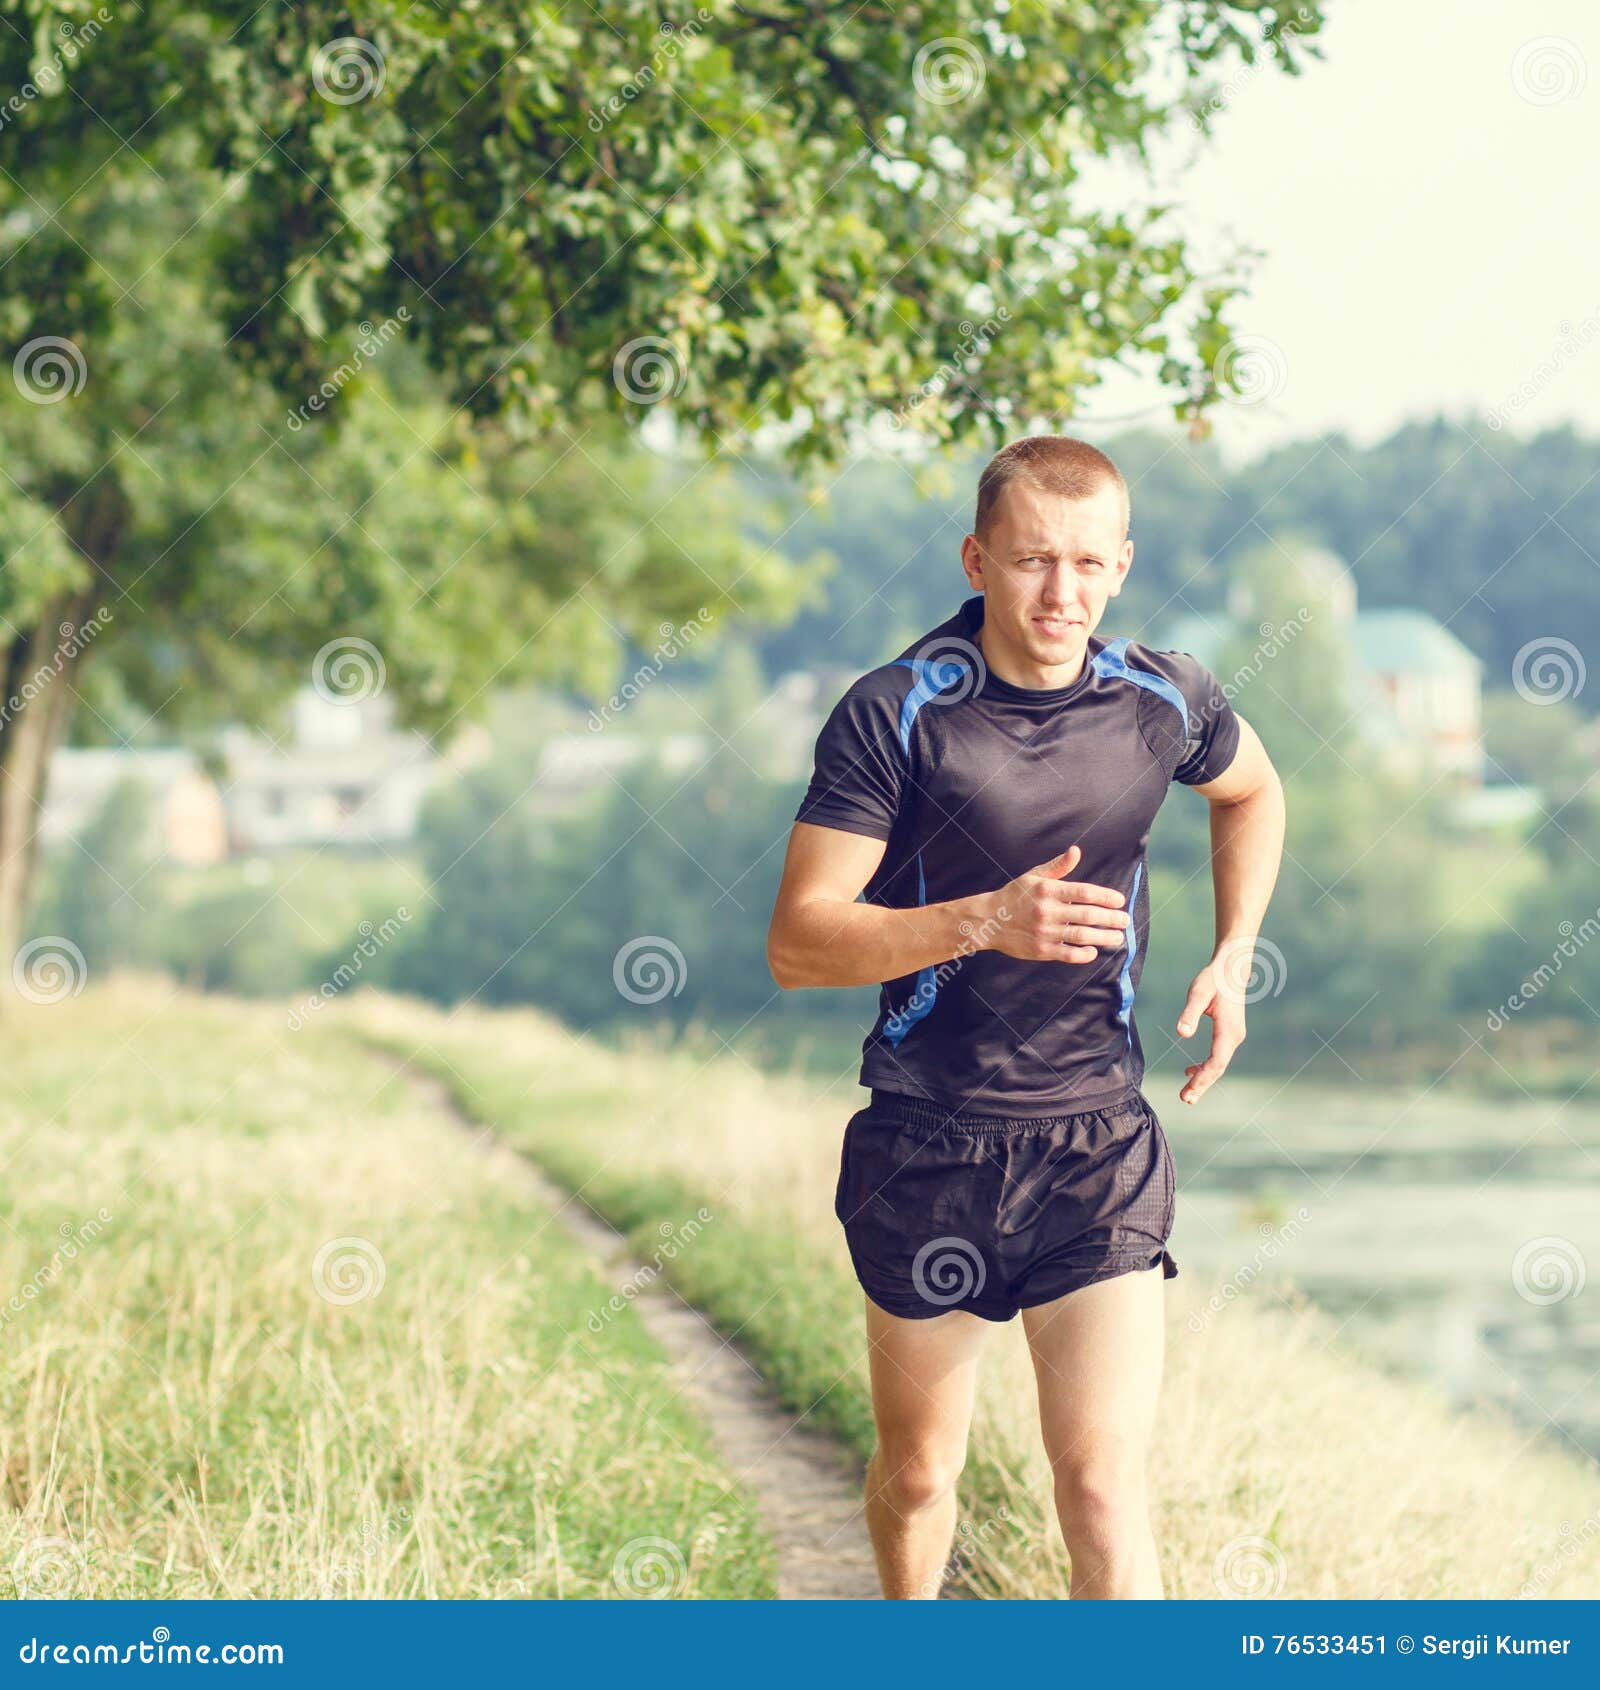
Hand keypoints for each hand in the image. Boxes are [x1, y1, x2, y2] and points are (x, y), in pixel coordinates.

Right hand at [983, 844, 1129, 964]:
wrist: (988, 921)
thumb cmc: (1015, 895)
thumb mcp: (1034, 876)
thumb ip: (1058, 866)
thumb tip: (1076, 851)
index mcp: (1048, 890)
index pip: (1085, 892)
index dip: (1106, 897)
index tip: (1120, 901)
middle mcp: (1048, 911)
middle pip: (1088, 915)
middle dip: (1111, 918)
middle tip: (1125, 920)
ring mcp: (1045, 932)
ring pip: (1082, 936)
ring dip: (1104, 937)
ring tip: (1117, 937)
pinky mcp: (1041, 950)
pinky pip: (1068, 954)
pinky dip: (1084, 954)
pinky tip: (1093, 951)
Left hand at [1175, 959, 1246, 1104]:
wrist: (1232, 967)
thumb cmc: (1214, 979)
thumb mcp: (1198, 994)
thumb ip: (1189, 1013)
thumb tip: (1181, 1033)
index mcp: (1228, 1031)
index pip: (1215, 1063)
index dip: (1202, 1079)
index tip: (1188, 1092)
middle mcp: (1234, 1037)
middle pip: (1218, 1068)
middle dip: (1202, 1085)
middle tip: (1185, 1099)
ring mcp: (1233, 1036)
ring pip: (1219, 1064)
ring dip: (1203, 1078)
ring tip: (1187, 1093)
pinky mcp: (1229, 1032)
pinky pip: (1218, 1056)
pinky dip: (1205, 1066)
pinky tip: (1190, 1071)